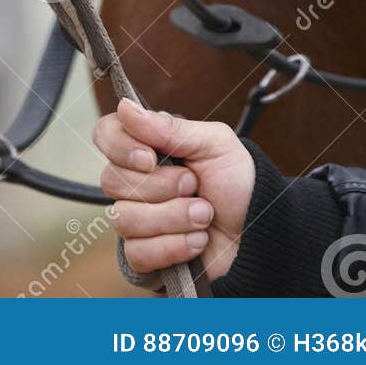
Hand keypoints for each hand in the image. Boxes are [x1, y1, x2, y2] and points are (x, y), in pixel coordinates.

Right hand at [94, 98, 255, 280]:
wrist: (260, 233)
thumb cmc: (239, 183)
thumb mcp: (215, 144)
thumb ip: (170, 129)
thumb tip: (125, 106)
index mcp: (147, 147)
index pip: (105, 134)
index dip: (120, 147)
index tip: (150, 158)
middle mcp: (135, 181)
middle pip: (112, 180)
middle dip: (161, 186)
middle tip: (194, 185)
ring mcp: (138, 220)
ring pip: (124, 218)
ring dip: (173, 218)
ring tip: (204, 215)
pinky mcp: (145, 257)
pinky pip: (137, 253)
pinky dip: (173, 247)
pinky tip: (196, 241)